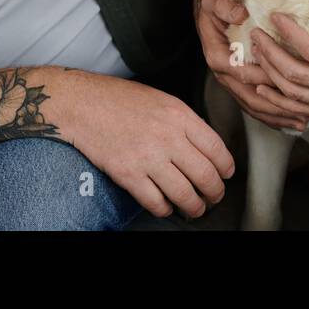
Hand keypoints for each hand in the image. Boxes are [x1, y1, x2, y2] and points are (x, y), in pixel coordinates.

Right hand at [64, 72, 235, 219]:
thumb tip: (204, 147)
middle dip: (215, 193)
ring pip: (184, 194)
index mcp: (180, 115)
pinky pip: (156, 202)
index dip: (226, 168)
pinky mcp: (128, 174)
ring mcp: (148, 157)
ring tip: (195, 209)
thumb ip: (184, 122)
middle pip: (206, 175)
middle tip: (214, 197)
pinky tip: (165, 206)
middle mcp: (168, 137)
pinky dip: (165, 209)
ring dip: (194, 207)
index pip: (217, 148)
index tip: (226, 175)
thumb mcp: (162, 100)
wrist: (82, 103)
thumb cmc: (119, 99)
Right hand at [193, 0, 308, 131]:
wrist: (207, 11)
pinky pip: (253, 105)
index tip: (288, 82)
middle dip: (277, 105)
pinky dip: (271, 115)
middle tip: (303, 110)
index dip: (265, 79)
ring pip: (254, 105)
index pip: (243, 73)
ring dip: (277, 115)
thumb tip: (241, 14)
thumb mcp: (214, 0)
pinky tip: (289, 121)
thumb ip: (224, 7)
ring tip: (303, 120)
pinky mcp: (238, 84)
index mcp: (218, 56)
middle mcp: (223, 74)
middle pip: (251, 96)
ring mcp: (230, 82)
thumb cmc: (214, 4)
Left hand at [249, 1, 308, 134]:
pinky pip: (298, 111)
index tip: (275, 18)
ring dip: (268, 75)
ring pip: (290, 94)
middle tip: (255, 35)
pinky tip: (263, 91)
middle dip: (268, 53)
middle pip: (292, 73)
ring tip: (254, 57)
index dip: (289, 33)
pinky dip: (277, 101)